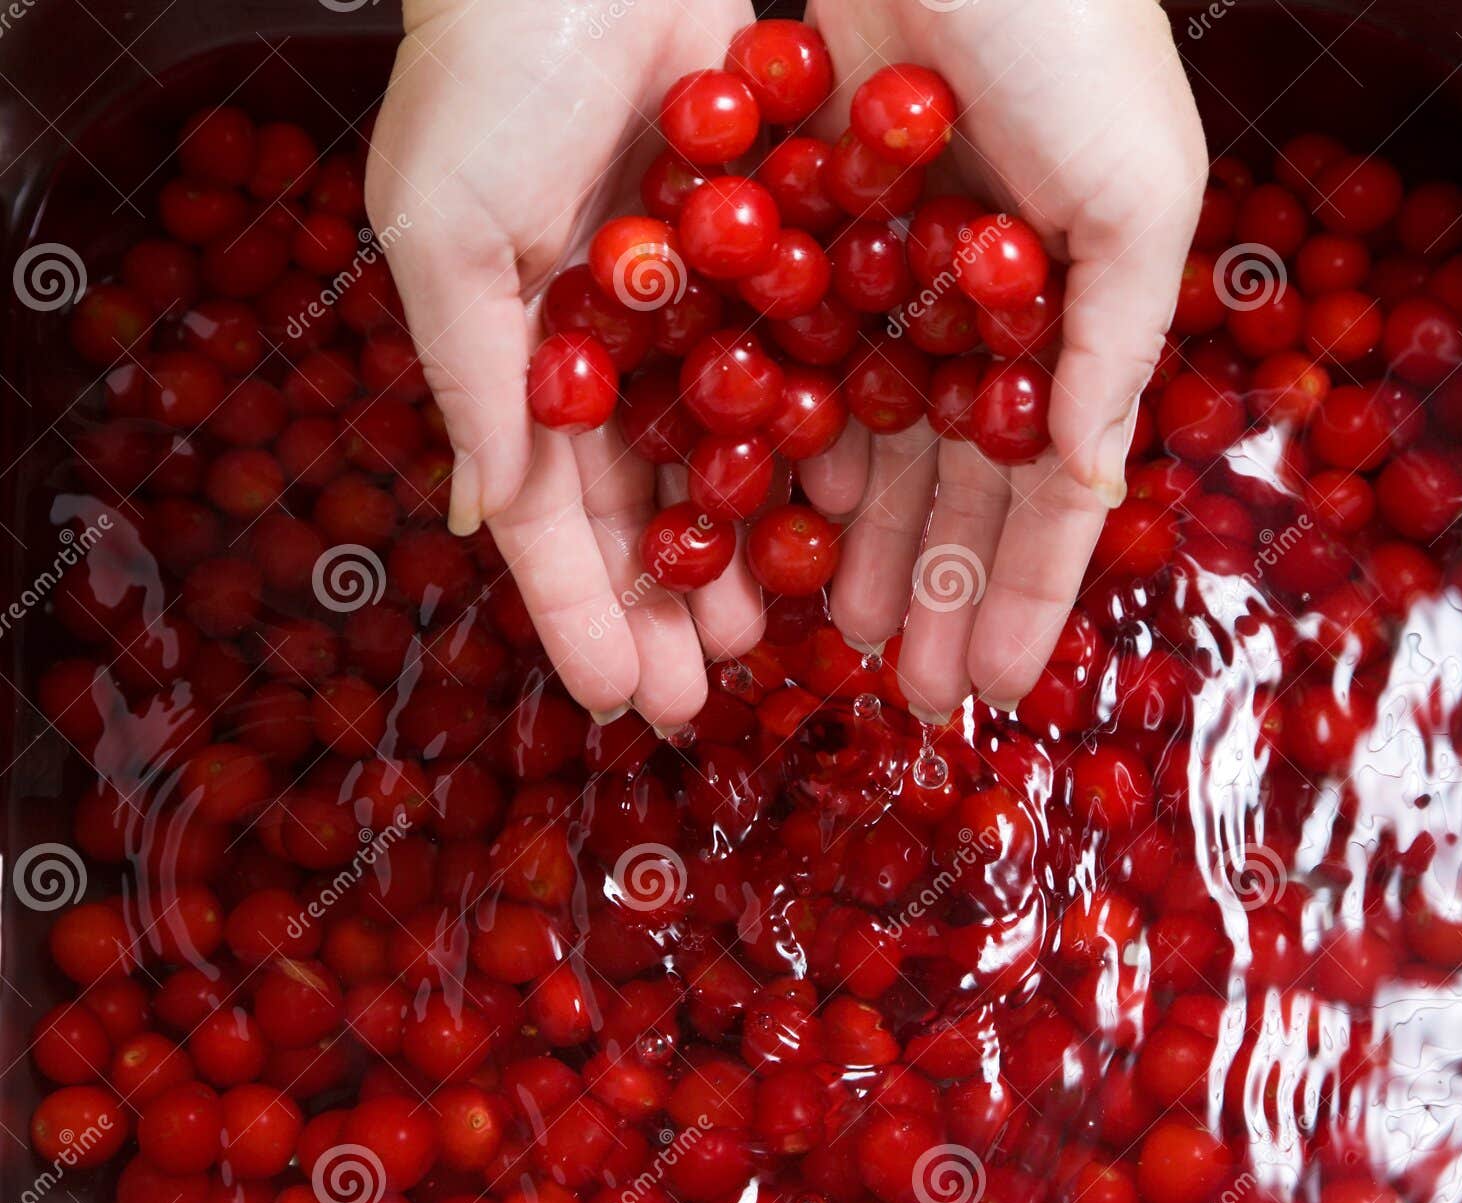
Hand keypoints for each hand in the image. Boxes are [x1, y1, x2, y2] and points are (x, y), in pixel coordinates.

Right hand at [367, 0, 762, 731]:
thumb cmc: (488, 70)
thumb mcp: (448, 231)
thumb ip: (475, 380)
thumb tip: (485, 520)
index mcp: (519, 359)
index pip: (549, 517)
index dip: (579, 610)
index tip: (614, 699)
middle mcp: (606, 354)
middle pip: (640, 509)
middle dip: (665, 606)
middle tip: (698, 695)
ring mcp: (689, 315)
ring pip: (721, 462)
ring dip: (743, 550)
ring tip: (767, 634)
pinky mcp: (769, 262)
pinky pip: (795, 372)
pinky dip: (812, 446)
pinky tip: (838, 516)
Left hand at [801, 0, 1205, 718]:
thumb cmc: (1069, 34)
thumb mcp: (1136, 196)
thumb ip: (1115, 349)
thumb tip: (1097, 487)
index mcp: (1065, 324)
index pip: (1046, 492)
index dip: (1024, 593)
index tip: (993, 686)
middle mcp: (980, 323)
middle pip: (953, 493)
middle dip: (934, 597)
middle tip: (907, 697)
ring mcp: (894, 295)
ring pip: (876, 454)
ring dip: (865, 553)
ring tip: (842, 644)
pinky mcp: (809, 253)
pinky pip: (800, 379)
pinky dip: (796, 458)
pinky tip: (786, 534)